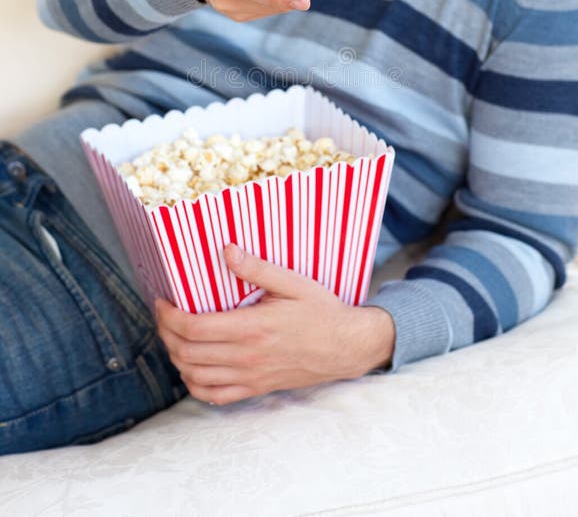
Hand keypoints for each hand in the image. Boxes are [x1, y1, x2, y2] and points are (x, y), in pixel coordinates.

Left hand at [155, 243, 394, 405]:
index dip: (169, 316)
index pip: (194, 328)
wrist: (346, 346)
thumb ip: (258, 269)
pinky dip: (194, 384)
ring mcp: (250, 377)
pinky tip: (192, 367)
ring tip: (173, 337)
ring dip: (176, 357)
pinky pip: (215, 396)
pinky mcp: (256, 388)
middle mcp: (247, 357)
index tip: (163, 301)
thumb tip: (226, 251)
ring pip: (195, 376)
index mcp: (253, 328)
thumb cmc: (321, 311)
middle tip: (163, 315)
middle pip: (187, 353)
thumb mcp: (293, 282)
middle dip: (166, 333)